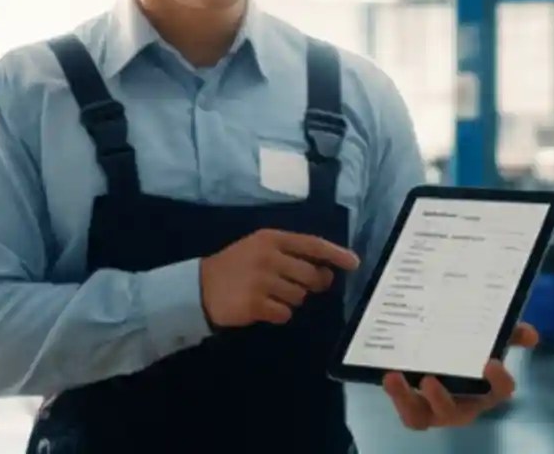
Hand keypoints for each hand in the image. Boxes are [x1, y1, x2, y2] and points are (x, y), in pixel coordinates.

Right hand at [200, 229, 359, 327]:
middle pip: (311, 275)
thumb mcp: (260, 249)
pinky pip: (285, 314)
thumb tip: (326, 272)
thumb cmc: (235, 266)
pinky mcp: (256, 304)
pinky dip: (278, 314)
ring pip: (300, 297)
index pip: (312, 244)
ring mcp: (262, 281)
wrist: (199, 288)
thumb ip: (291, 255)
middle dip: (312, 285)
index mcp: (271, 239)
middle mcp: (269, 257)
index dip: (336, 254)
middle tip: (297, 286)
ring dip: (290, 300)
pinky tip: (262, 308)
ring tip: (269, 295)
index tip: (354, 263)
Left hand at [383, 324, 539, 429]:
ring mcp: (434, 407)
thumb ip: (509, 333)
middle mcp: (462, 404)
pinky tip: (388, 374)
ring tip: (395, 378)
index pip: (501, 390)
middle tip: (428, 379)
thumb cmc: (469, 349)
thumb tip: (531, 335)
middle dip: (441, 400)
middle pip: (456, 413)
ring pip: (421, 418)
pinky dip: (395, 395)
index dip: (499, 381)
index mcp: (486, 388)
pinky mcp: (412, 403)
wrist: (439, 349)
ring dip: (406, 401)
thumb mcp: (488, 336)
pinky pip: (404, 409)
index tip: (491, 362)